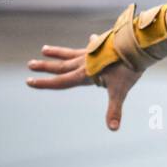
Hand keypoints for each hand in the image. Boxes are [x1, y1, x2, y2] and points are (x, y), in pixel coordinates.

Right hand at [25, 37, 142, 131]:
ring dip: (57, 52)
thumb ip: (114, 110)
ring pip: (70, 53)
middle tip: (30, 64)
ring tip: (44, 49)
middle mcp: (84, 62)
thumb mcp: (120, 91)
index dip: (44, 83)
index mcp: (84, 74)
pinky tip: (92, 37)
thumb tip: (113, 129)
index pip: (60, 81)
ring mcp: (93, 52)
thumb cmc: (127, 69)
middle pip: (61, 66)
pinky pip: (93, 45)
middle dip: (45, 67)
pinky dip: (91, 42)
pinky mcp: (103, 45)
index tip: (29, 81)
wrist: (137, 46)